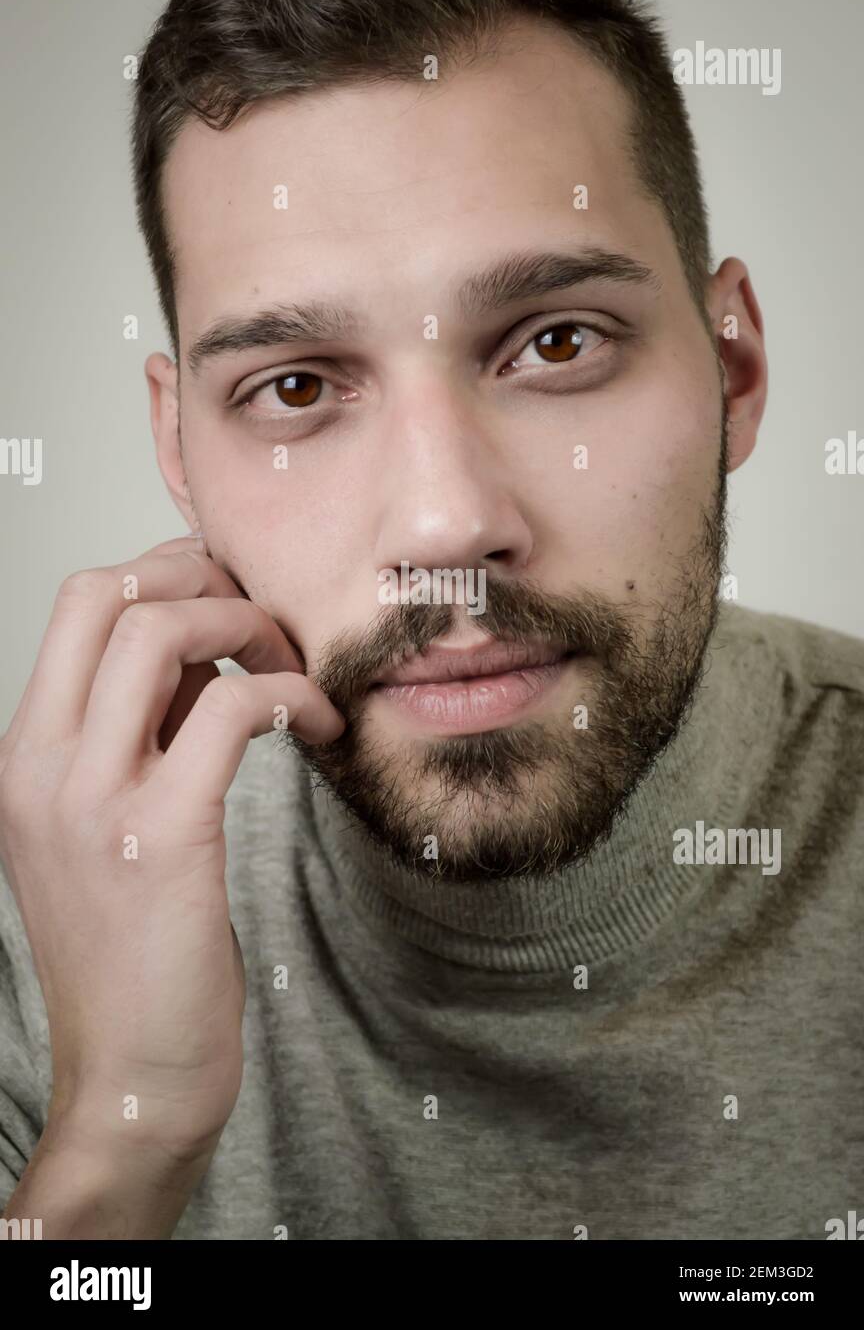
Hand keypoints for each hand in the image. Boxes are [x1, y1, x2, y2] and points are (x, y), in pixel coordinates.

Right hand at [0, 536, 343, 1160]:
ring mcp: (91, 800)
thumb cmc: (134, 951)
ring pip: (161, 632)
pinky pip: (230, 710)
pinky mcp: (161, 838)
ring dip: (248, 626)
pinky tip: (318, 725)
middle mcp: (39, 766)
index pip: (76, 602)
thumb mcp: (105, 826)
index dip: (161, 569)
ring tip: (294, 666)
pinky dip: (288, 694)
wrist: (132, 1075)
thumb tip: (206, 653)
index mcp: (23, 756)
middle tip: (265, 615)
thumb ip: (138, 734)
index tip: (227, 591)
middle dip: (202, 576)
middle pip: (109, 592)